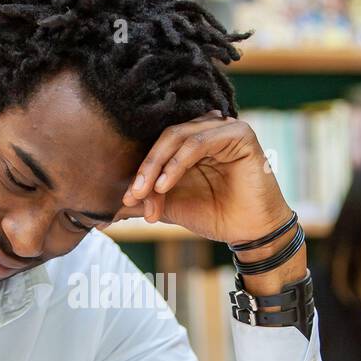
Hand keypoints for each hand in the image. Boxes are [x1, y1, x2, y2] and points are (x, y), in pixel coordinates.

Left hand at [116, 110, 292, 245]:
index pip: (158, 145)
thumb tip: (110, 206)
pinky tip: (164, 184)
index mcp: (193, 142)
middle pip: (165, 138)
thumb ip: (146, 198)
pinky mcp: (239, 133)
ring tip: (147, 193)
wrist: (250, 232)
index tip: (126, 199)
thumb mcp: (171, 205)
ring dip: (157, 167)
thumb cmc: (215, 216)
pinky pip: (199, 143)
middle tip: (133, 194)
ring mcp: (224, 128)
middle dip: (146, 167)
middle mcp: (208, 130)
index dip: (140, 170)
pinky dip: (177, 163)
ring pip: (178, 138)